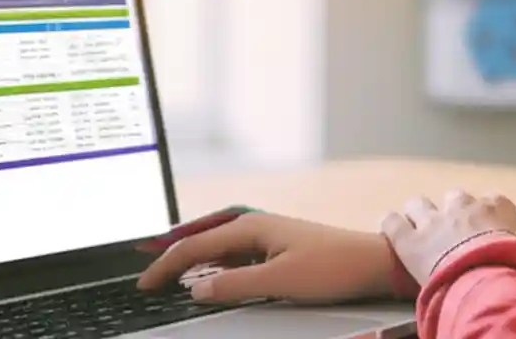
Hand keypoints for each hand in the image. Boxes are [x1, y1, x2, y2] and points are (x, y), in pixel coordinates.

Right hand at [137, 213, 400, 303]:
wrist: (371, 262)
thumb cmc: (330, 268)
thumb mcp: (279, 281)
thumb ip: (234, 286)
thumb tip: (195, 290)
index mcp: (249, 227)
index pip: (193, 247)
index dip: (165, 267)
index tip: (144, 285)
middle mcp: (252, 226)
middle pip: (200, 240)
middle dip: (170, 254)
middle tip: (145, 273)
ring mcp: (264, 235)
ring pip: (215, 247)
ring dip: (191, 259)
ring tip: (167, 274)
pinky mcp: (275, 248)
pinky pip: (232, 255)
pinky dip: (213, 265)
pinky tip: (209, 277)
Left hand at [381, 190, 515, 284]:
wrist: (488, 280)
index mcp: (497, 206)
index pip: (494, 201)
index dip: (489, 216)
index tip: (490, 230)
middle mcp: (463, 206)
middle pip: (454, 198)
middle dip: (453, 213)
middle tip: (457, 235)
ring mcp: (433, 220)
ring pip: (418, 204)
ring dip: (420, 215)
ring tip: (422, 231)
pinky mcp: (408, 239)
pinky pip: (392, 221)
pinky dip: (392, 225)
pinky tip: (393, 230)